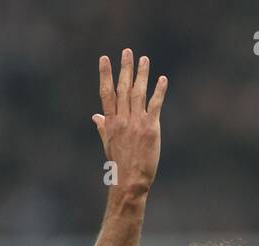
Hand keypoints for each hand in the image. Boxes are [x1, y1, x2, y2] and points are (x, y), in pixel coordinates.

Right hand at [93, 49, 166, 196]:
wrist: (130, 180)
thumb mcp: (108, 144)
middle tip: (127, 51)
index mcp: (110, 122)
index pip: (106, 93)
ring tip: (143, 59)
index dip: (105, 74)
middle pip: (122, 88)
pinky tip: (162, 79)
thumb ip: (103, 127)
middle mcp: (122, 119)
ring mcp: (136, 123)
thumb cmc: (119, 165)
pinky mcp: (150, 129)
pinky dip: (159, 91)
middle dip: (124, 68)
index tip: (104, 59)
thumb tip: (95, 116)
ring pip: (138, 93)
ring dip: (141, 74)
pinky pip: (155, 105)